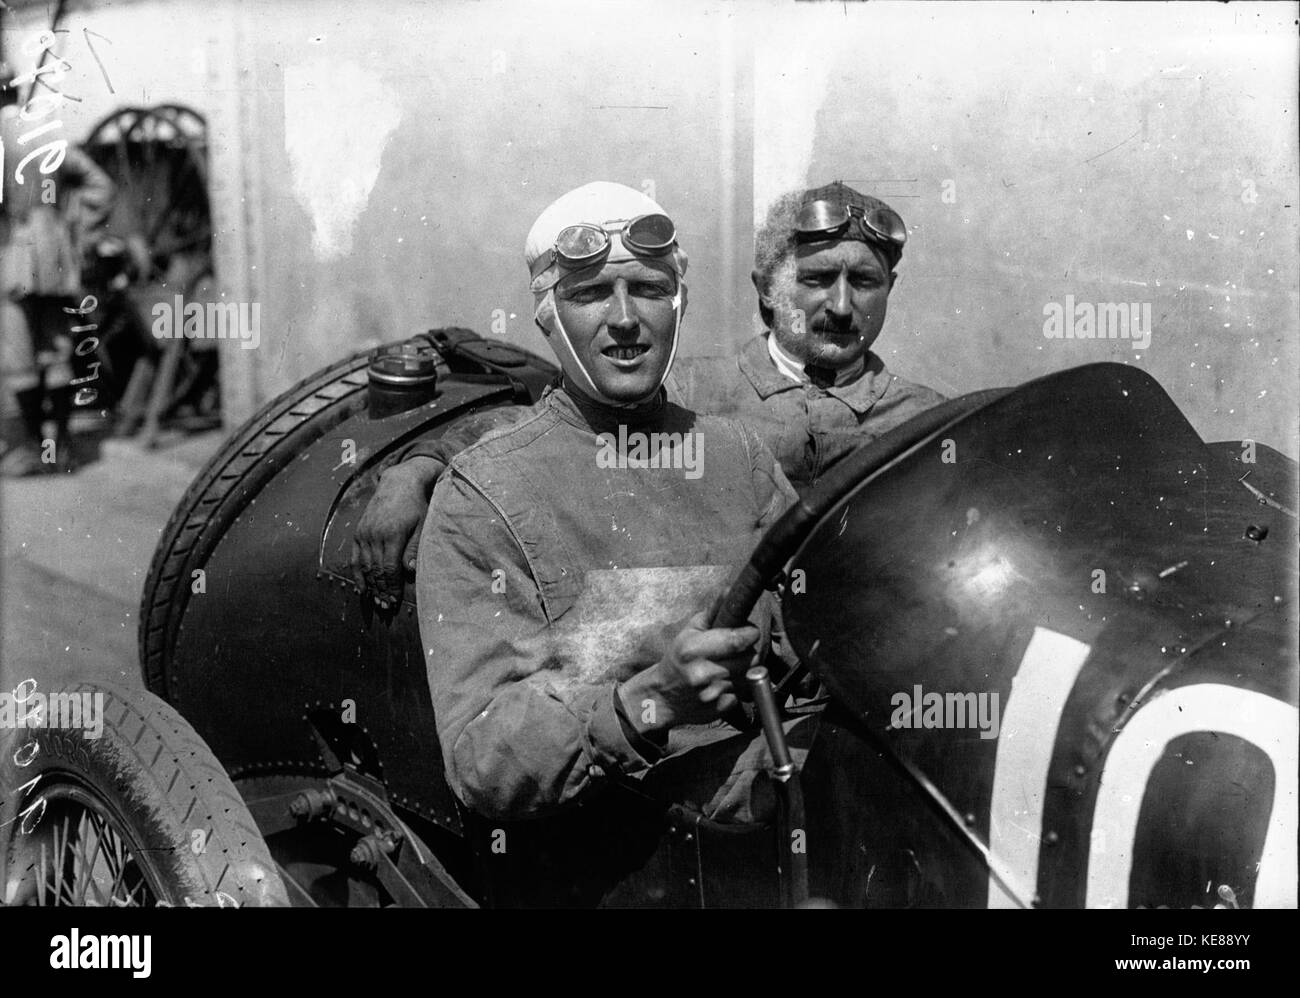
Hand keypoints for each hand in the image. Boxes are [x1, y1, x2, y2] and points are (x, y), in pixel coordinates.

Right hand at [350, 457, 443, 606]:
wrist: (399, 483)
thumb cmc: (416, 506)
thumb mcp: (422, 525)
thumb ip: (415, 548)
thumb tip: (410, 571)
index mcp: (392, 534)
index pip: (390, 568)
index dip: (392, 587)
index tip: (395, 601)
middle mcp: (374, 535)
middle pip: (375, 570)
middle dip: (381, 591)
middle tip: (386, 607)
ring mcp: (364, 533)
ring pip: (365, 566)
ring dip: (370, 586)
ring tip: (376, 601)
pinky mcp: (359, 532)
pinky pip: (355, 557)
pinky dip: (357, 574)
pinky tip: (361, 587)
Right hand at [617, 609, 760, 733]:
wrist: (661, 697)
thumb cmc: (677, 658)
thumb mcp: (689, 631)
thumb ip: (713, 611)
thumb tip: (730, 590)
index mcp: (693, 649)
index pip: (737, 640)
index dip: (750, 633)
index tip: (750, 631)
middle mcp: (703, 672)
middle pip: (749, 658)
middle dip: (749, 650)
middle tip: (739, 648)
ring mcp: (712, 693)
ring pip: (749, 675)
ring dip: (745, 669)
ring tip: (730, 665)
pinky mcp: (720, 708)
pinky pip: (743, 693)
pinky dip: (738, 687)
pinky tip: (724, 683)